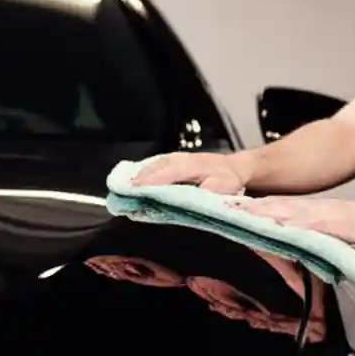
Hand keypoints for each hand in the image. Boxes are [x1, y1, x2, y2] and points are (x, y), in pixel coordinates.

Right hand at [131, 152, 251, 194]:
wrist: (233, 167)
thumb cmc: (228, 180)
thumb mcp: (225, 187)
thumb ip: (209, 191)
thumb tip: (193, 198)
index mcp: (192, 165)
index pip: (168, 172)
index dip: (151, 181)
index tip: (135, 189)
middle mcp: (180, 159)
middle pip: (155, 167)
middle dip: (138, 178)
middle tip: (120, 191)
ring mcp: (174, 158)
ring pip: (152, 165)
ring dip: (137, 175)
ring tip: (121, 187)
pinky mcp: (171, 160)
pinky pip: (154, 165)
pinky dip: (142, 172)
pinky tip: (132, 180)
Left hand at [233, 196, 354, 247]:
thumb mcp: (339, 231)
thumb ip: (319, 233)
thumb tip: (300, 238)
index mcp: (315, 211)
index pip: (278, 207)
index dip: (252, 206)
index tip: (229, 207)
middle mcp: (316, 209)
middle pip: (274, 205)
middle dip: (247, 207)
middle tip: (219, 206)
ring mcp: (325, 214)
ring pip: (286, 211)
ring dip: (261, 211)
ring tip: (236, 211)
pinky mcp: (336, 223)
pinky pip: (308, 223)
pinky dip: (290, 223)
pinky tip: (275, 224)